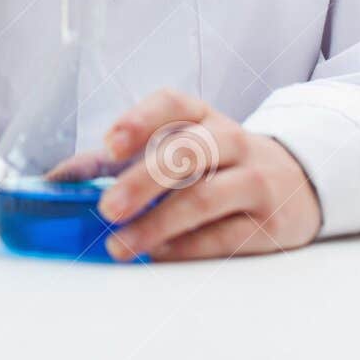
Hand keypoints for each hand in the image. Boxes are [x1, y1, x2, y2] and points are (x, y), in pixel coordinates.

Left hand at [94, 87, 321, 260]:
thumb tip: (60, 178)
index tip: (109, 145)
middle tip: (106, 209)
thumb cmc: (220, 166)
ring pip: (206, 197)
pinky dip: (188, 248)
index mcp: (204, 117)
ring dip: (158, 223)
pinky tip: (158, 255)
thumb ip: (123, 161)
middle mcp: (233, 141)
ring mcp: (256, 180)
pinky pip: (226, 236)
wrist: (299, 184)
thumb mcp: (182, 149)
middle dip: (143, 180)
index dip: (140, 120)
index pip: (174, 104)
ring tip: (120, 245)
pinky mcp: (270, 222)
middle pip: (189, 151)